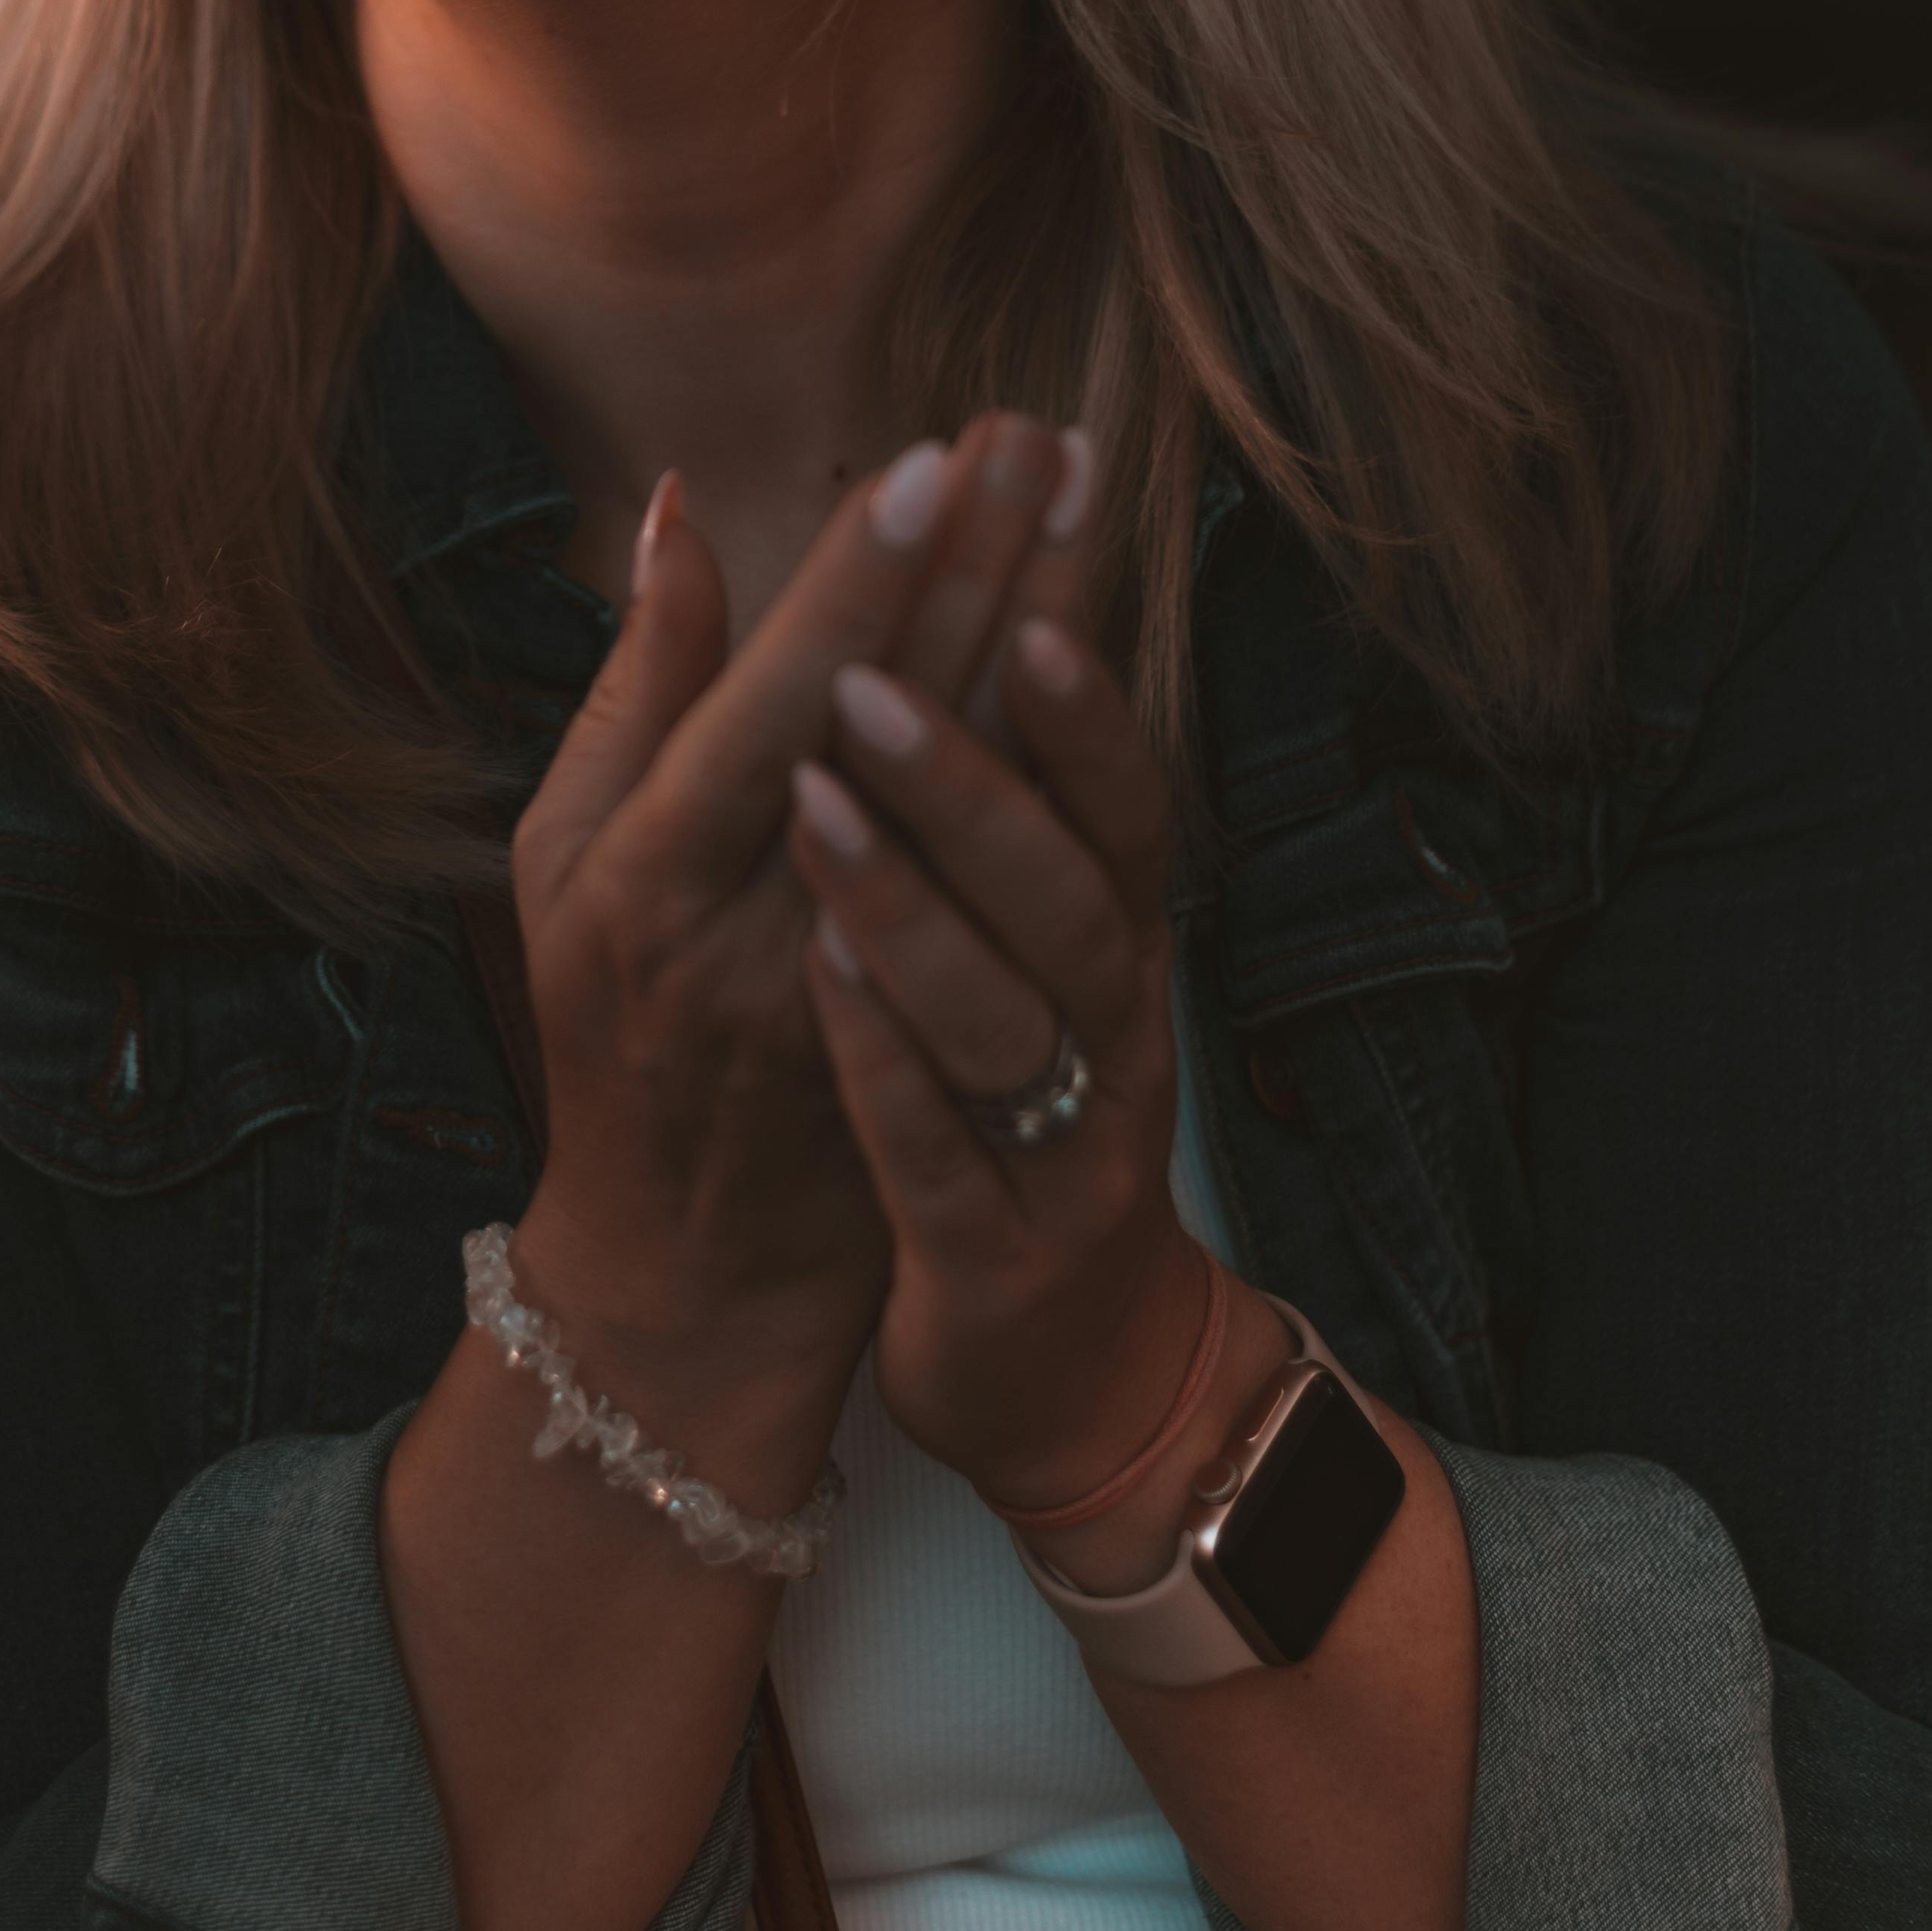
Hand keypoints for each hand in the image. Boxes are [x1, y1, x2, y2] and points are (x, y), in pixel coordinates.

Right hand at [507, 417, 1094, 1440]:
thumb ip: (635, 688)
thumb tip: (675, 508)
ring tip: (1084, 494)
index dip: (863, 582)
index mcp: (654, 874)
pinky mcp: (950, 1026)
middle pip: (898, 719)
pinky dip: (1060, 751)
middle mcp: (765, 924)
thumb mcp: (561, 860)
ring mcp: (871, 984)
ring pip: (979, 788)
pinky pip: (1022, 876)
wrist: (693, 1267)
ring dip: (1037, 627)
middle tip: (1044, 433)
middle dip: (977, 563)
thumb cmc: (605, 1026)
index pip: (780, 703)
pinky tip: (1096, 644)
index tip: (935, 458)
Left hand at [785, 611, 1210, 1516]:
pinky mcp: (996, 1255)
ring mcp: (1065, 1146)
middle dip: (980, 770)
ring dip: (913, 904)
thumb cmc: (1028, 1115)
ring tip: (819, 796)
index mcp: (1111, 937)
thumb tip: (971, 602)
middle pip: (1070, 882)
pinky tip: (824, 977)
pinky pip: (940, 1149)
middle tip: (877, 671)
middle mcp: (1111, 1026)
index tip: (1032, 553)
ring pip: (1006, 1013)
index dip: (1076, 672)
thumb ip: (1000, 790)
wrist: (1071, 1377)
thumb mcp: (1029, 947)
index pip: (1112, 783)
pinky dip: (887, 1059)